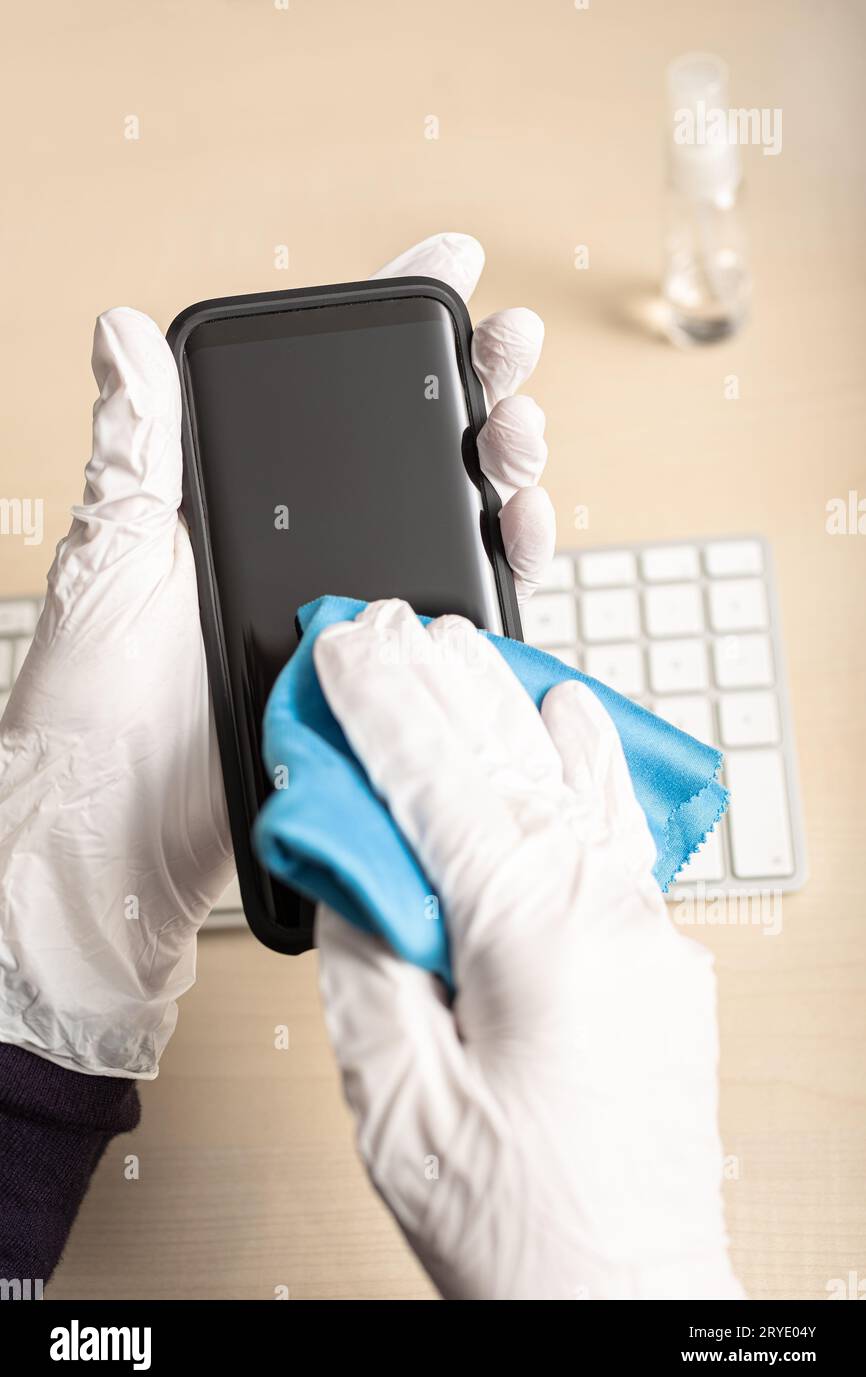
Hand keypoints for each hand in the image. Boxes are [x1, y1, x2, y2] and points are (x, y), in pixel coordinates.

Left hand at [0, 233, 553, 1078]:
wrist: (120, 831)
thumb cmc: (98, 696)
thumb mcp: (115, 550)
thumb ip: (141, 444)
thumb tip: (118, 327)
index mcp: (247, 500)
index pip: (332, 391)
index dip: (399, 325)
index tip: (455, 262)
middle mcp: (310, 543)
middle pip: (419, 444)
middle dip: (481, 387)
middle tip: (512, 353)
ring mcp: (358, 605)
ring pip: (460, 518)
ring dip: (508, 466)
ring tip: (520, 443)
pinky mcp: (393, 670)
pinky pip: (469, 607)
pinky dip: (510, 563)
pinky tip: (524, 531)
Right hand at [314, 599, 744, 1300]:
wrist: (629, 1301)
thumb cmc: (519, 1227)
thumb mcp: (395, 1099)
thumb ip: (365, 959)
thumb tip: (352, 864)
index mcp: (533, 930)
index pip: (438, 773)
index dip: (379, 698)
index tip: (342, 641)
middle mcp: (607, 908)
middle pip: (511, 752)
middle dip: (441, 677)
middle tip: (389, 621)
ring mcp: (647, 927)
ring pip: (575, 775)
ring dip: (510, 703)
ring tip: (466, 648)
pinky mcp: (661, 955)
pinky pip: (620, 826)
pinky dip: (585, 761)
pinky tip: (571, 721)